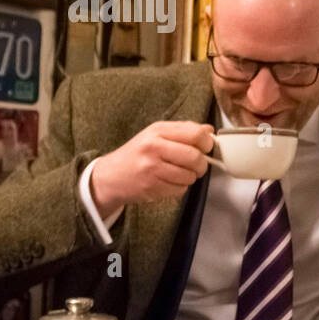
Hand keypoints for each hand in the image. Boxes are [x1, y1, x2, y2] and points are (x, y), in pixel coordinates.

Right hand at [90, 121, 213, 216]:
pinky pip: (180, 189)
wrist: (110, 176)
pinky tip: (169, 181)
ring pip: (189, 175)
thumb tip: (208, 130)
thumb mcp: (156, 135)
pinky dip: (180, 187)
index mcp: (157, 131)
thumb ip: (183, 130)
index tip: (205, 147)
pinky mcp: (151, 187)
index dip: (207, 143)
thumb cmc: (137, 154)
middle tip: (197, 165)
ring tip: (179, 173)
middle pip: (195, 157)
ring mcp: (151, 168)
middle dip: (202, 164)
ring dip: (190, 177)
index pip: (196, 134)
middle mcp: (153, 147)